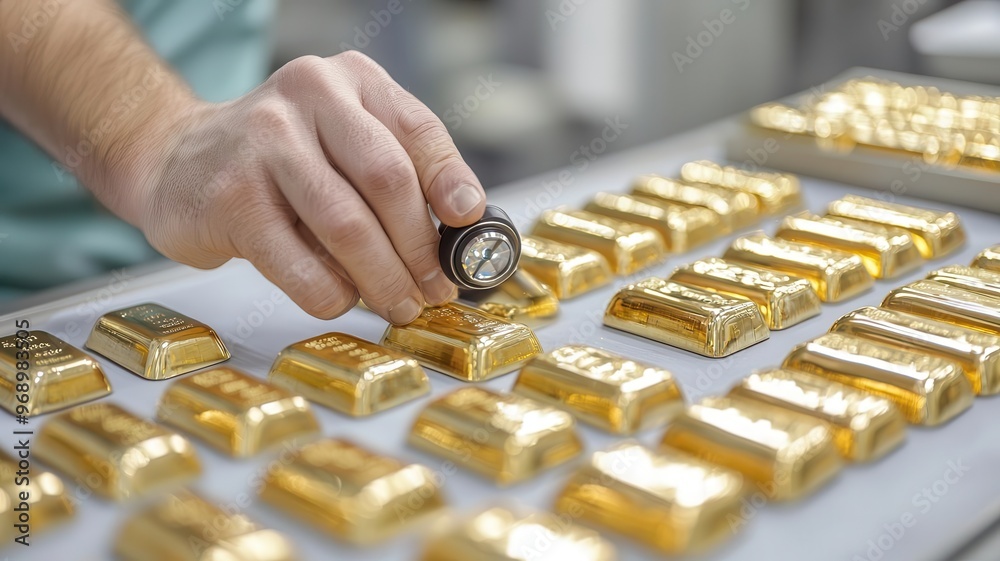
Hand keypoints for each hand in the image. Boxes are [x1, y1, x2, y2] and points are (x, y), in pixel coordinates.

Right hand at [128, 52, 486, 323]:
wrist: (175, 160)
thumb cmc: (278, 159)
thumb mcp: (342, 142)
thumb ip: (398, 171)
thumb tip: (459, 229)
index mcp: (349, 78)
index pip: (418, 132)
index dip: (451, 186)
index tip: (468, 231)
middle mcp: (307, 97)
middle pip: (387, 181)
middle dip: (420, 248)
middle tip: (435, 288)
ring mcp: (263, 143)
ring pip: (347, 227)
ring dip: (384, 280)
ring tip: (400, 304)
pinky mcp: (230, 197)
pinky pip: (300, 265)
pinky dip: (331, 294)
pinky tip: (341, 299)